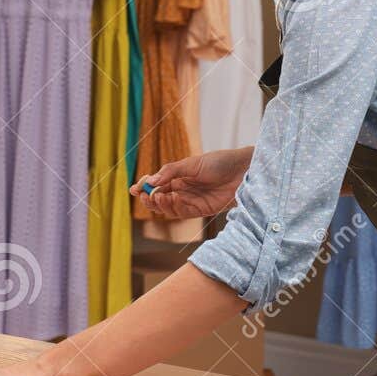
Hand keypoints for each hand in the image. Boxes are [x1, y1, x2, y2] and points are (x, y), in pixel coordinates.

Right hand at [130, 146, 250, 219]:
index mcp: (178, 177)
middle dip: (150, 199)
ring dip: (160, 204)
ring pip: (169, 208)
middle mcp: (183, 190)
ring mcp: (192, 201)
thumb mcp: (191, 164)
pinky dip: (174, 208)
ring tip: (158, 197)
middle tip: (144, 196)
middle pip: (160, 199)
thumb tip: (150, 182)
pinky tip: (171, 199)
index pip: (157, 185)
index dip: (145, 187)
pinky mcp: (201, 210)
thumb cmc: (219, 162)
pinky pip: (183, 213)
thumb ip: (170, 172)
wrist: (242, 171)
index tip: (134, 188)